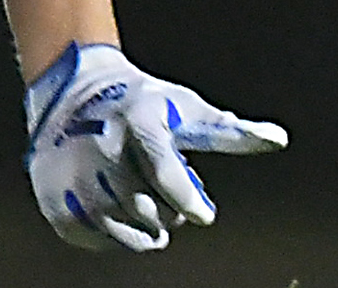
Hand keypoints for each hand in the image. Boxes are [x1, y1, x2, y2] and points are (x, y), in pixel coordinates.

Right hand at [23, 43, 287, 249]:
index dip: (186, 198)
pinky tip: (116, 206)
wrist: (72, 96)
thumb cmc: (145, 105)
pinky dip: (116, 233)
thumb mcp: (185, 109)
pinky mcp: (58, 203)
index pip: (163, 170)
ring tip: (144, 197)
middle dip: (169, 209)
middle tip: (169, 192)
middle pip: (151, 209)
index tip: (204, 216)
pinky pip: (101, 240)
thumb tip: (279, 139)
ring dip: (146, 224)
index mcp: (139, 120)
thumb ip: (229, 131)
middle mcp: (103, 149)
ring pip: (128, 230)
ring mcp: (76, 178)